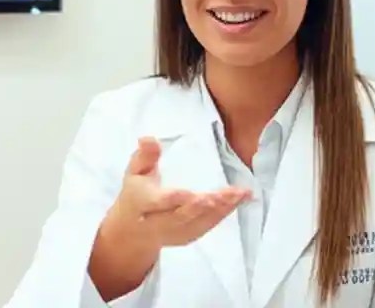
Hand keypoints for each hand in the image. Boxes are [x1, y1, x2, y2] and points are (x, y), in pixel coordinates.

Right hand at [109, 137, 249, 248]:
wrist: (134, 231)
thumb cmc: (137, 193)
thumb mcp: (135, 172)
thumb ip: (144, 156)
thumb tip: (148, 138)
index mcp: (143, 204)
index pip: (158, 203)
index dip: (173, 199)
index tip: (190, 193)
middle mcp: (158, 223)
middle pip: (182, 216)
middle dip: (202, 207)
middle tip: (222, 196)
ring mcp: (175, 233)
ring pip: (199, 222)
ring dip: (221, 209)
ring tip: (239, 194)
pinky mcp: (189, 237)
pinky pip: (208, 225)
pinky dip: (225, 212)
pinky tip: (240, 199)